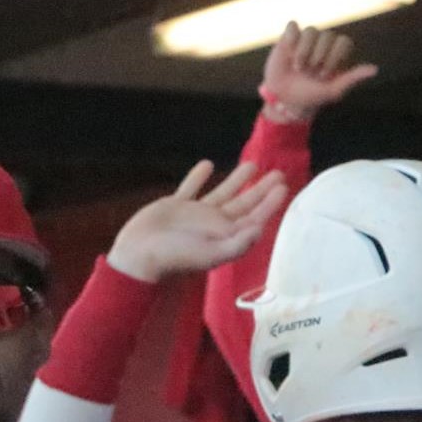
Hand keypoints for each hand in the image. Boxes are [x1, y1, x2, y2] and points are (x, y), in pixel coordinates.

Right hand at [108, 161, 287, 282]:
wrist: (138, 256)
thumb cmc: (175, 257)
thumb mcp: (210, 253)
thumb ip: (237, 243)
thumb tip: (261, 230)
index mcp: (225, 236)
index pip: (254, 217)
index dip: (270, 203)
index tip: (283, 187)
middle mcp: (214, 225)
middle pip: (244, 203)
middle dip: (261, 189)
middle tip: (278, 173)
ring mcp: (195, 215)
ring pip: (222, 192)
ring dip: (237, 179)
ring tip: (252, 164)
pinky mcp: (175, 207)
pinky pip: (191, 187)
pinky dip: (198, 177)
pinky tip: (208, 165)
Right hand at [259, 22, 379, 121]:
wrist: (286, 99)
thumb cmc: (312, 95)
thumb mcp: (334, 90)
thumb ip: (353, 78)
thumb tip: (375, 69)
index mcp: (337, 53)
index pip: (343, 41)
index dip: (335, 55)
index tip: (325, 74)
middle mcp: (323, 43)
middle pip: (327, 35)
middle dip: (319, 55)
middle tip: (312, 73)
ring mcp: (306, 39)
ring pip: (311, 30)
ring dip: (304, 50)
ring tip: (298, 68)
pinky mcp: (289, 37)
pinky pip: (293, 25)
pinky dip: (291, 38)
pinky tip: (289, 52)